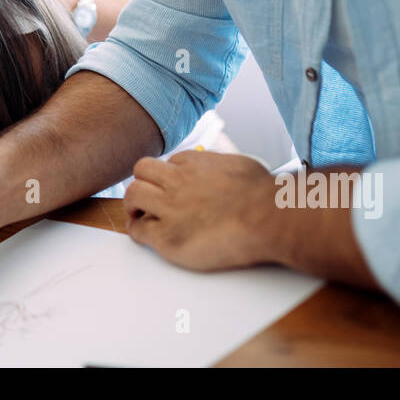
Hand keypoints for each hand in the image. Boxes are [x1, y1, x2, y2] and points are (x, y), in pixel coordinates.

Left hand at [123, 150, 277, 270]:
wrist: (266, 220)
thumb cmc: (261, 197)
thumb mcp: (240, 164)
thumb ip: (220, 164)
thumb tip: (217, 168)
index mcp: (195, 163)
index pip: (169, 163)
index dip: (169, 176)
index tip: (172, 187)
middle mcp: (177, 181)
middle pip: (142, 171)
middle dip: (143, 182)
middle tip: (145, 197)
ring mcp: (169, 207)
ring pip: (132, 195)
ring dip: (134, 204)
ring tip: (139, 215)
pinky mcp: (167, 235)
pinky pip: (138, 230)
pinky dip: (138, 231)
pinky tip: (145, 235)